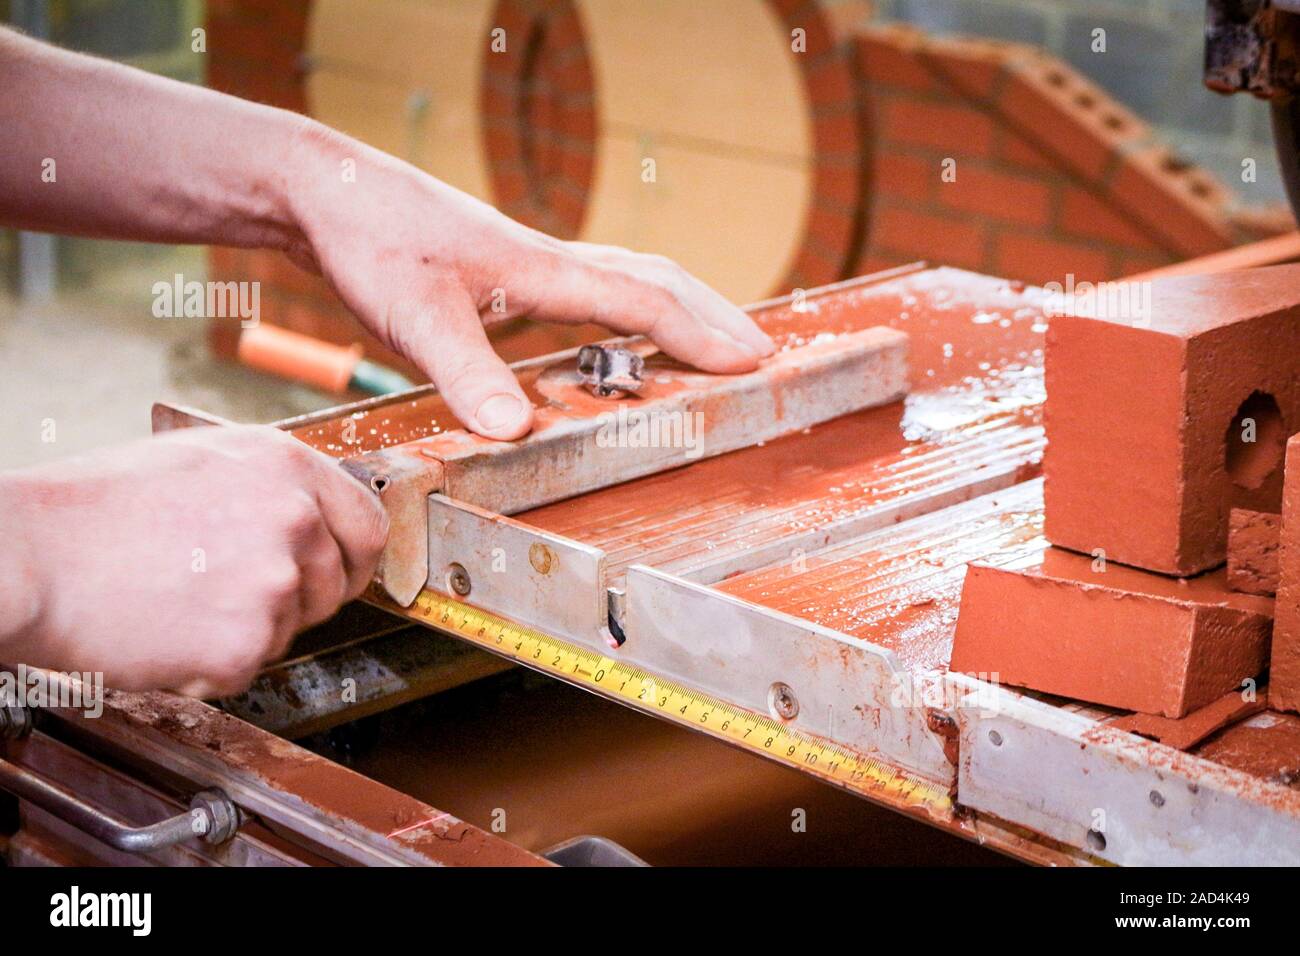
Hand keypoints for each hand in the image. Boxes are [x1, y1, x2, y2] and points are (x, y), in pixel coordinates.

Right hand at [0, 426, 386, 696]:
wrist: (29, 558)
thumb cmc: (92, 510)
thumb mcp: (200, 461)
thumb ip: (268, 486)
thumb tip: (308, 514)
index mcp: (284, 465)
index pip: (366, 523)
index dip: (352, 556)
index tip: (339, 571)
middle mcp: (294, 518)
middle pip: (334, 585)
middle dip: (296, 598)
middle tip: (228, 593)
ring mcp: (275, 581)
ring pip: (290, 629)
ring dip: (248, 629)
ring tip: (181, 601)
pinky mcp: (247, 641)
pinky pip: (249, 666)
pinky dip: (213, 664)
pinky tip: (167, 631)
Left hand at [279, 121, 775, 439]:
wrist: (326, 189)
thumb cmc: (369, 239)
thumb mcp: (413, 314)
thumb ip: (465, 371)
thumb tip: (514, 433)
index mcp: (539, 269)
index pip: (641, 298)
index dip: (699, 332)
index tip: (752, 361)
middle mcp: (546, 261)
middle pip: (654, 277)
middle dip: (712, 314)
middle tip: (760, 350)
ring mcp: (529, 264)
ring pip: (627, 277)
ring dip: (679, 306)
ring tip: (714, 341)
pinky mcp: (507, 273)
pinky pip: (594, 288)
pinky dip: (631, 308)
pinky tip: (620, 335)